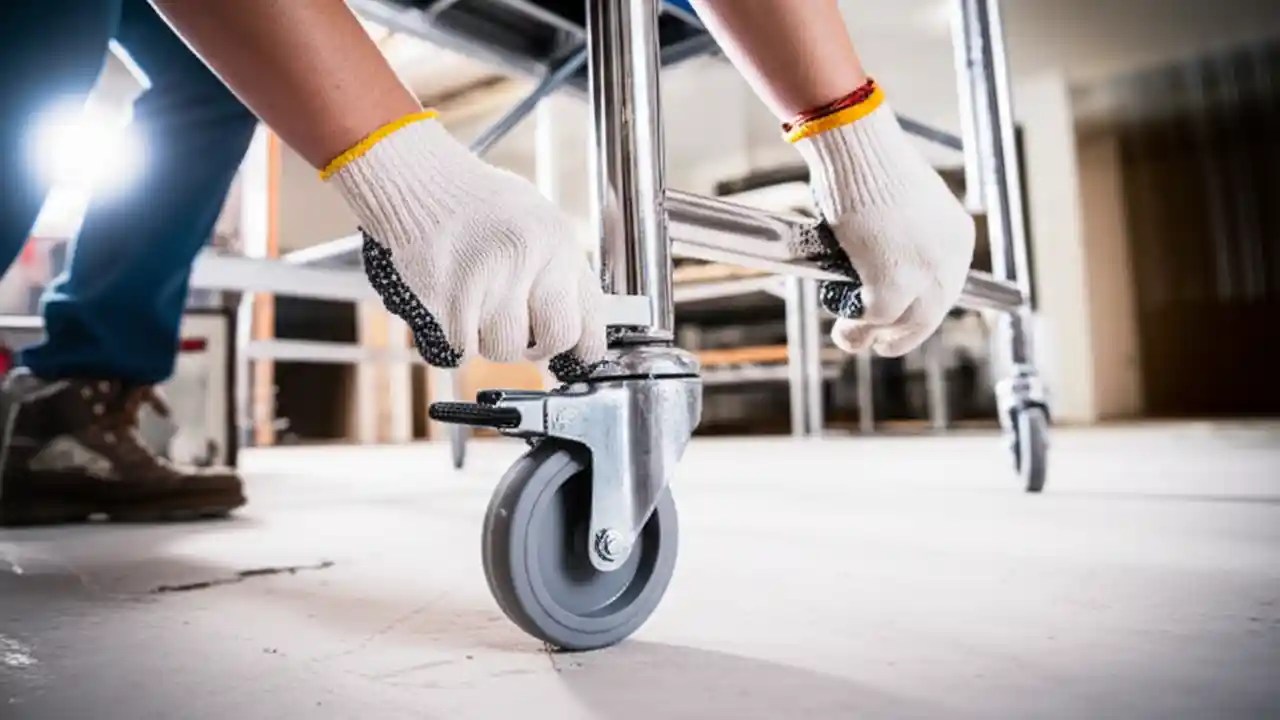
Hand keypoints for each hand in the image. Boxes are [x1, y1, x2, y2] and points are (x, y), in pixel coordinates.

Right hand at [332, 117, 605, 367]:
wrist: (418, 184)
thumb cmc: (482, 207)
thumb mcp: (542, 224)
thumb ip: (564, 276)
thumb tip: (582, 338)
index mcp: (558, 242)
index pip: (589, 323)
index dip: (580, 349)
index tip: (570, 357)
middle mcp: (527, 258)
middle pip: (553, 340)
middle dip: (536, 346)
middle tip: (518, 330)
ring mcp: (485, 278)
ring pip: (504, 349)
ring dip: (489, 339)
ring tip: (477, 304)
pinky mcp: (445, 297)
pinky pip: (460, 349)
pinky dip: (453, 341)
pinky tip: (451, 309)